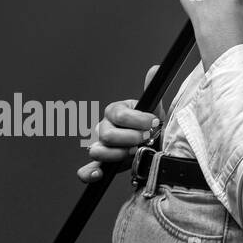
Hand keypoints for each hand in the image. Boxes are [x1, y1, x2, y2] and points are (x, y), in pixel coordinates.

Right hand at [77, 64, 164, 181]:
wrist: (155, 146)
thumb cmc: (152, 127)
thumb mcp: (154, 108)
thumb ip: (151, 90)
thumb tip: (155, 69)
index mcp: (115, 112)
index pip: (119, 114)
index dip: (137, 120)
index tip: (154, 123)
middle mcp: (104, 128)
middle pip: (107, 134)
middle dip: (130, 138)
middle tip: (146, 139)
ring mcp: (100, 147)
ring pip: (97, 150)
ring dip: (117, 154)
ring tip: (134, 153)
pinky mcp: (102, 165)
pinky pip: (87, 170)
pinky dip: (90, 173)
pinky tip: (100, 173)